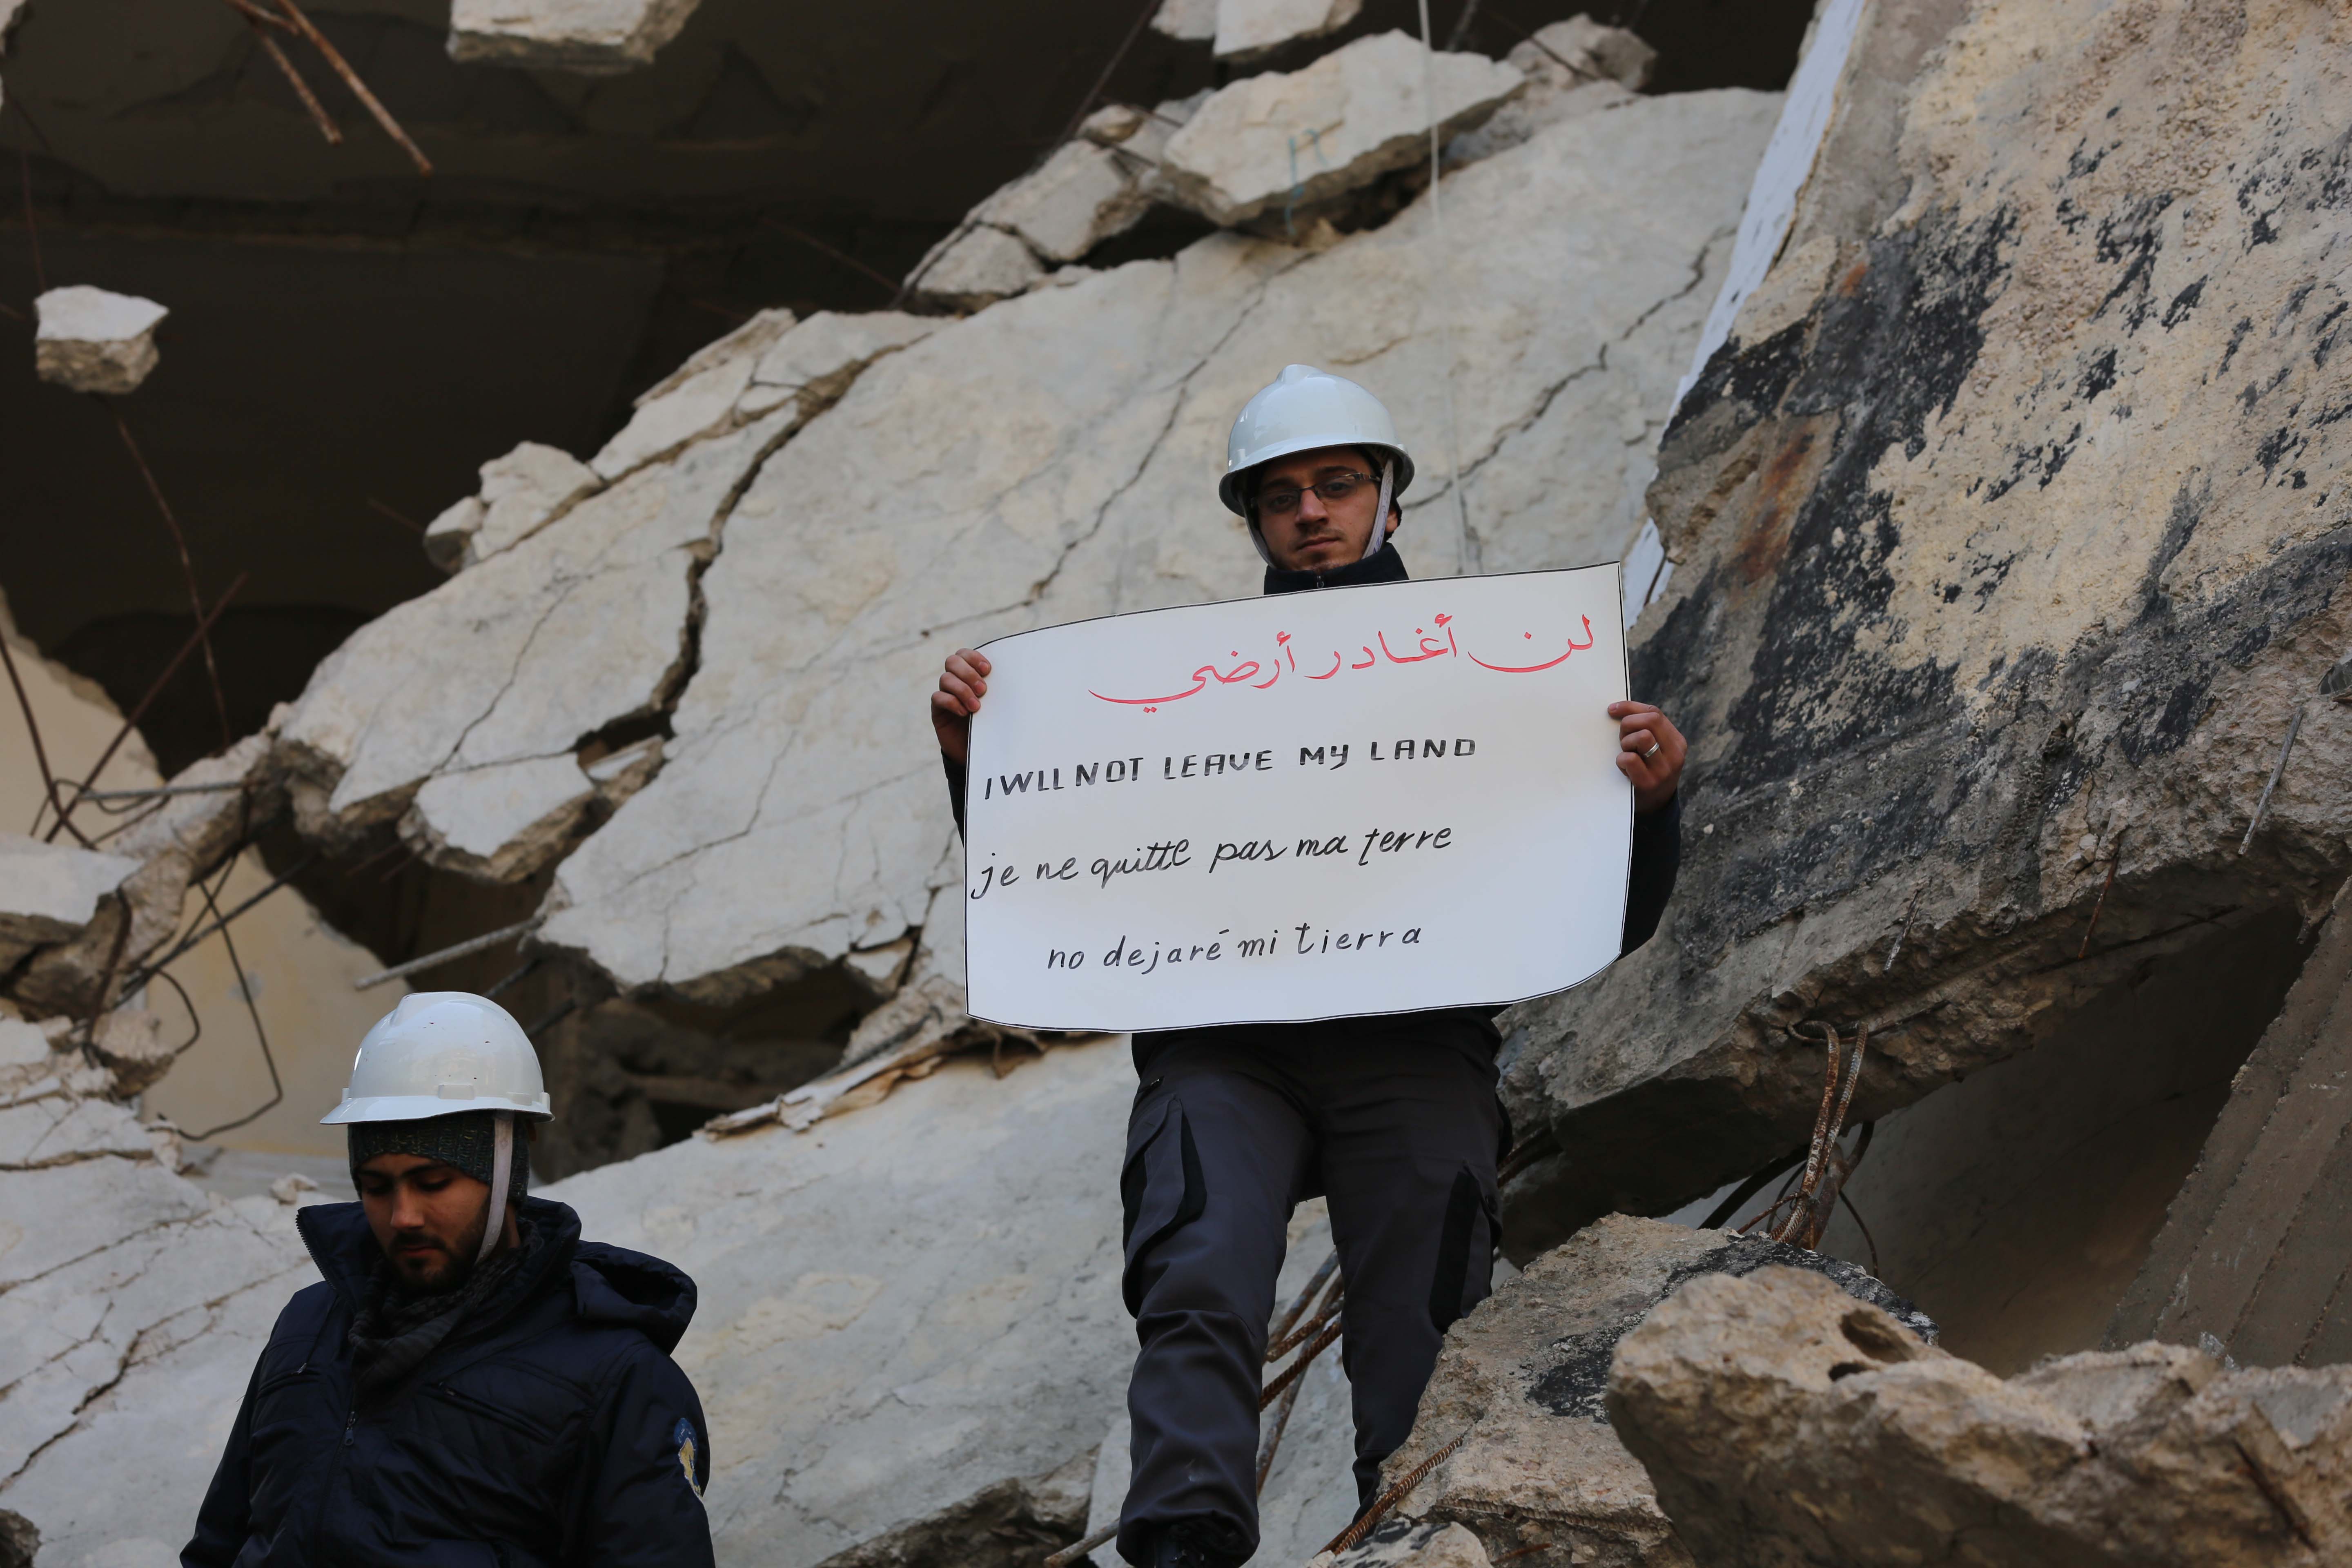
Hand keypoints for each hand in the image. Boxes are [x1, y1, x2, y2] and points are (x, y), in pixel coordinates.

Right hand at [931, 648, 990, 763]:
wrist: (981, 751)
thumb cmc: (993, 723)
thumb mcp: (999, 705)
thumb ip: (1000, 690)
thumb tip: (1017, 676)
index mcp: (970, 674)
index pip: (964, 654)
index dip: (974, 657)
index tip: (988, 670)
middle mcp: (956, 681)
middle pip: (952, 661)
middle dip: (968, 673)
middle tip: (983, 689)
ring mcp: (945, 694)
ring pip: (945, 678)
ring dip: (962, 689)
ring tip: (976, 706)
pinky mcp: (938, 710)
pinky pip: (938, 697)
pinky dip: (951, 702)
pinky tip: (964, 712)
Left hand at [1610, 700, 1684, 813]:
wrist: (1654, 805)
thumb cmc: (1648, 769)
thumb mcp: (1655, 748)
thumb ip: (1645, 729)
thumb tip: (1617, 708)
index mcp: (1677, 742)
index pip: (1654, 712)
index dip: (1630, 708)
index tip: (1612, 709)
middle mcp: (1675, 754)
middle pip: (1650, 720)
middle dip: (1629, 724)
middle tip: (1622, 738)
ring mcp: (1664, 769)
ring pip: (1643, 737)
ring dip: (1626, 742)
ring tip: (1626, 753)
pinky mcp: (1649, 783)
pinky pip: (1629, 759)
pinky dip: (1621, 760)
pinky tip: (1623, 767)